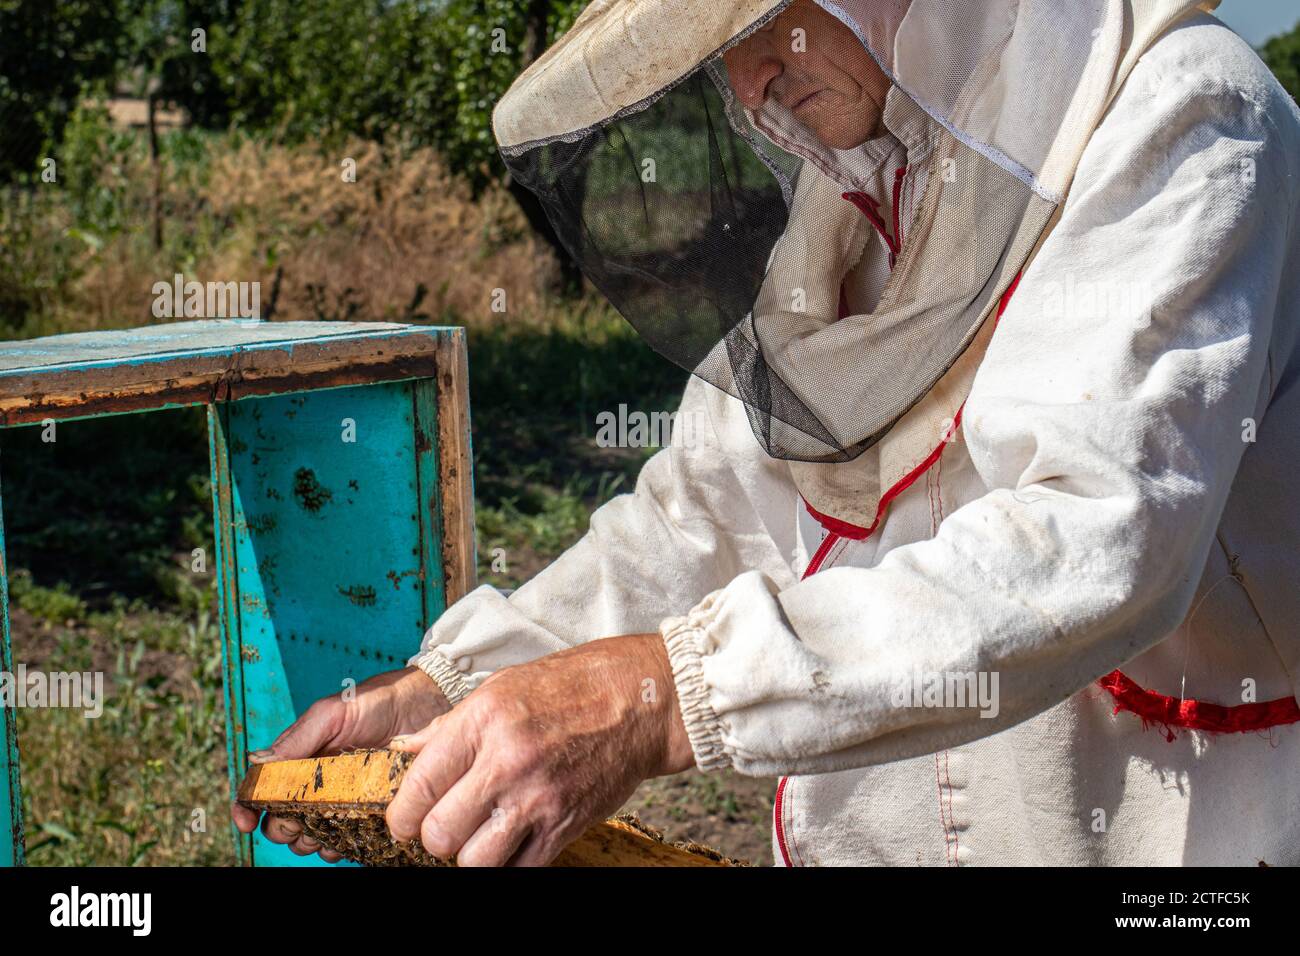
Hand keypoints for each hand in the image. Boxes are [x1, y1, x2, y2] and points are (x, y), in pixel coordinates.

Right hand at [231, 665, 449, 860]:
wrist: (427, 703)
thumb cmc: (376, 701)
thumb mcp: (332, 713)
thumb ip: (298, 738)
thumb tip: (258, 764)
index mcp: (300, 758)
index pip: (263, 788)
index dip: (248, 807)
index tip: (247, 821)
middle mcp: (317, 782)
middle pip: (283, 819)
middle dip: (282, 828)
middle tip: (296, 824)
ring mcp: (344, 798)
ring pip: (312, 835)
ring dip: (309, 842)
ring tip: (322, 836)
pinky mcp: (371, 810)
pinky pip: (349, 838)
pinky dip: (341, 846)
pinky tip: (346, 842)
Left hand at [385, 633, 694, 865]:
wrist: (639, 700)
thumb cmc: (569, 686)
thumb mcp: (501, 688)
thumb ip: (451, 726)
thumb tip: (405, 751)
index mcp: (484, 720)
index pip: (419, 785)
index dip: (402, 814)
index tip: (405, 819)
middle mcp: (507, 761)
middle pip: (440, 832)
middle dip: (432, 837)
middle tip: (442, 827)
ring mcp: (539, 798)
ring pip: (475, 862)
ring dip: (469, 855)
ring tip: (477, 835)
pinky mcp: (566, 824)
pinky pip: (520, 869)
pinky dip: (509, 862)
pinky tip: (510, 840)